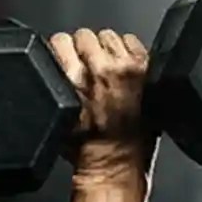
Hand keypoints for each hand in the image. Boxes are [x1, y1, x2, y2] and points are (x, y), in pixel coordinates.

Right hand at [47, 28, 152, 174]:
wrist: (115, 165)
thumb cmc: (86, 147)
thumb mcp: (57, 110)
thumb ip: (55, 79)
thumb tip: (56, 59)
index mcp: (70, 77)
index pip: (60, 40)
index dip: (63, 50)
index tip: (67, 59)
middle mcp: (99, 69)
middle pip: (85, 35)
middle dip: (85, 50)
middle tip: (89, 70)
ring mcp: (126, 68)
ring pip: (110, 36)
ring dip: (107, 50)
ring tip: (108, 72)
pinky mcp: (147, 70)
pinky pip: (133, 42)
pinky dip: (129, 53)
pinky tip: (125, 72)